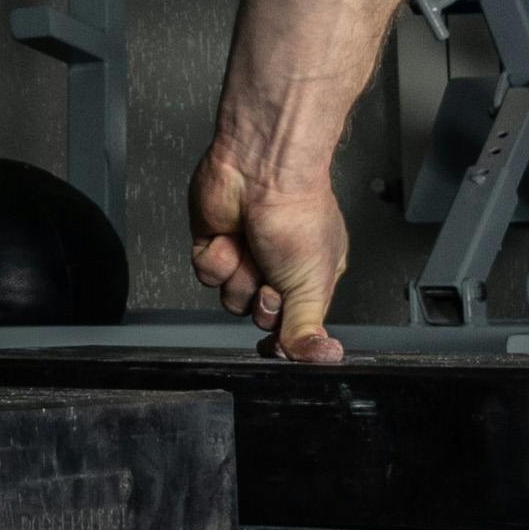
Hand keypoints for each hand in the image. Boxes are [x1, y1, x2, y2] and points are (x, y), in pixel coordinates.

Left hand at [188, 69, 357, 361]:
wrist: (261, 171)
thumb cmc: (297, 214)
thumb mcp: (313, 285)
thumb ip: (307, 329)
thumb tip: (322, 359)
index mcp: (311, 278)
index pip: (293, 327)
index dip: (286, 336)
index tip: (285, 343)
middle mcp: (277, 269)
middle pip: (259, 318)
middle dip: (262, 302)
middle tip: (272, 277)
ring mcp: (244, 256)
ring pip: (230, 300)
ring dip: (240, 277)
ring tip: (253, 248)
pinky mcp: (214, 245)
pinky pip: (206, 276)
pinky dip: (217, 259)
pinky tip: (230, 237)